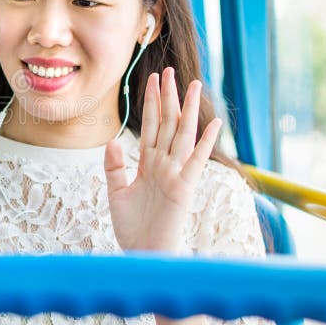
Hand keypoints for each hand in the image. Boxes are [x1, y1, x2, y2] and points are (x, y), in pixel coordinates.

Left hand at [104, 67, 221, 252]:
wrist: (143, 254)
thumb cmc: (131, 227)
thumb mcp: (116, 192)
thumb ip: (114, 166)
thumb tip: (112, 141)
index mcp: (149, 163)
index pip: (151, 125)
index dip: (151, 102)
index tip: (152, 79)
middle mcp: (164, 164)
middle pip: (168, 123)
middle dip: (168, 97)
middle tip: (169, 70)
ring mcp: (176, 174)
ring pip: (183, 134)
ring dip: (189, 109)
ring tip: (194, 84)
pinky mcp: (185, 188)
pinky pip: (196, 161)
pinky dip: (205, 142)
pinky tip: (213, 123)